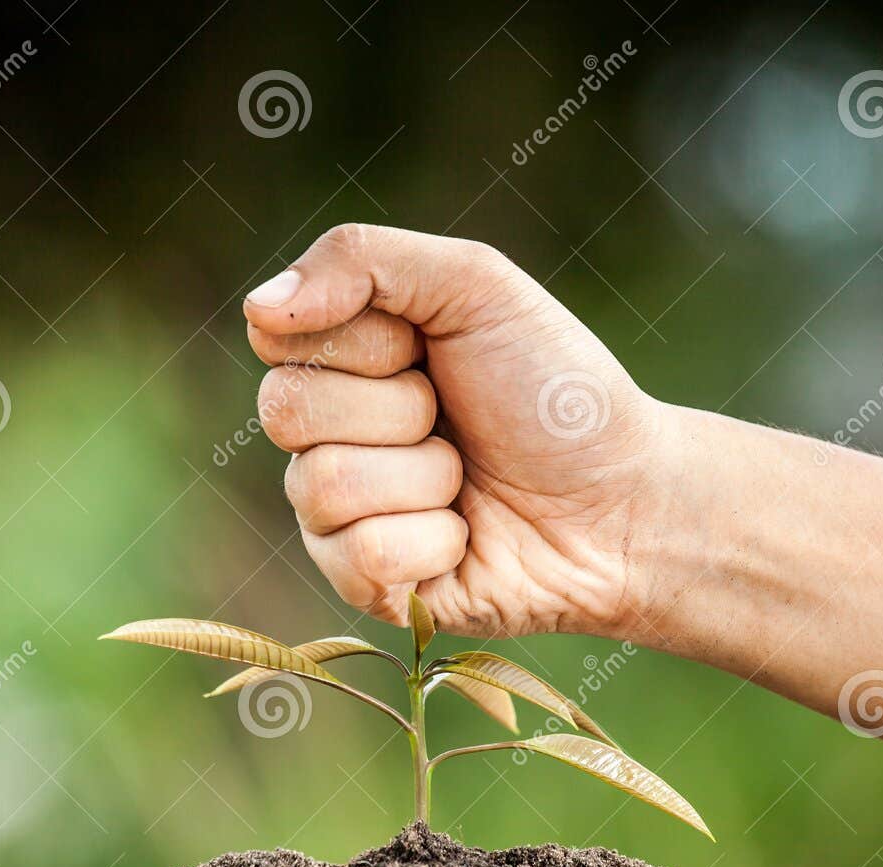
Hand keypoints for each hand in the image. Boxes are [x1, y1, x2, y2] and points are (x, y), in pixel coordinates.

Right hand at [243, 223, 669, 636]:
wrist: (626, 500)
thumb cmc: (556, 392)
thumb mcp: (476, 287)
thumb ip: (362, 261)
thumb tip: (257, 305)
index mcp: (342, 360)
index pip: (277, 336)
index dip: (361, 341)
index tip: (428, 346)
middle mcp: (327, 437)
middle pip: (285, 410)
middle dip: (399, 408)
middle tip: (456, 417)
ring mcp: (339, 517)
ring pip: (320, 485)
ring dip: (424, 477)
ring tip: (469, 480)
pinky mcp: (367, 588)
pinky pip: (358, 556)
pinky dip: (432, 541)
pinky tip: (467, 538)